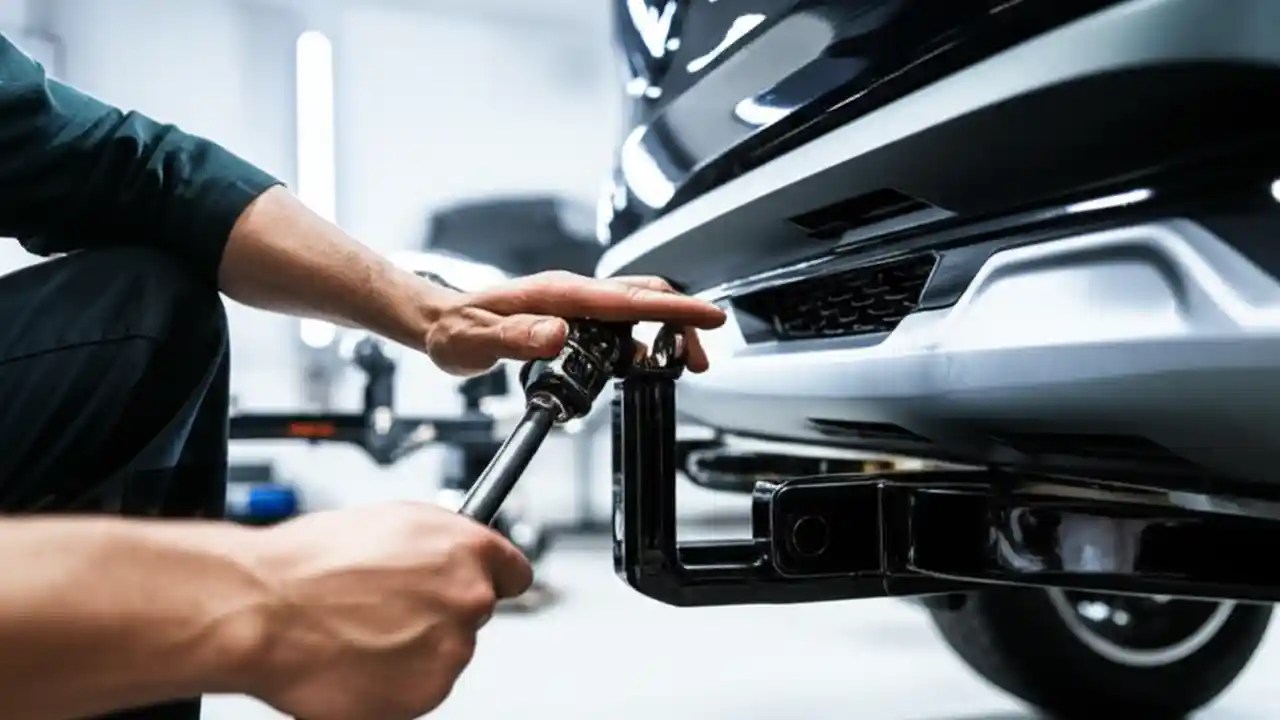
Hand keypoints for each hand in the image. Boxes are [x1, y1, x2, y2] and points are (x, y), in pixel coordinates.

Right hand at [240, 503, 531, 719]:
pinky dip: (393, 681)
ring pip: (444, 652)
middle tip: (389, 607)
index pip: (514, 574)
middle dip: (440, 611)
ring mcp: (448, 652)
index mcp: (468, 551)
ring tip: (360, 630)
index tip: (474, 584)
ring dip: (414, 648)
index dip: (489, 578)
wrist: (265, 610)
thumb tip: (453, 554)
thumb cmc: (312, 562)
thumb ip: (440, 543)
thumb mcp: (391, 521)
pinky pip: (417, 688)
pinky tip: (356, 657)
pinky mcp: (423, 696)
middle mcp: (468, 600)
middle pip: (474, 614)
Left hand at [423, 270, 726, 375]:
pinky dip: (641, 342)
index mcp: (558, 294)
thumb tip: (557, 334)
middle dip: (681, 323)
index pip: (628, 299)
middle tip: (700, 357)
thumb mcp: (476, 340)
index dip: (673, 310)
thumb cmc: (456, 330)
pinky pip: (618, 325)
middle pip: (644, 297)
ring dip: (665, 333)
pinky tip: (644, 365)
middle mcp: (572, 294)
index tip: (708, 318)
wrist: (441, 323)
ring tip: (681, 365)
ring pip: (636, 310)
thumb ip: (515, 337)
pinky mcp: (573, 320)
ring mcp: (575, 306)